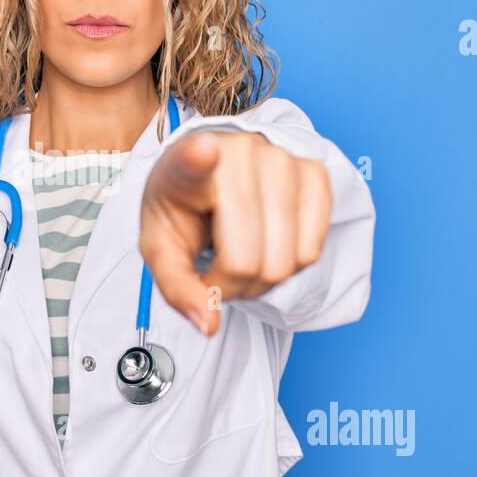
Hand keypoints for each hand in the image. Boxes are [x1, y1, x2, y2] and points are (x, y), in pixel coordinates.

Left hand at [139, 129, 331, 336]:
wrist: (207, 177)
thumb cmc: (182, 210)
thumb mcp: (162, 249)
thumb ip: (177, 288)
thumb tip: (209, 325)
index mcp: (184, 165)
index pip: (193, 160)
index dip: (199, 159)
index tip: (203, 152)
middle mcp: (238, 153)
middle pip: (247, 261)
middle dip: (229, 286)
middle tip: (215, 269)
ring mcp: (282, 159)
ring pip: (286, 262)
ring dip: (261, 281)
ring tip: (240, 256)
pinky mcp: (314, 172)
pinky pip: (313, 250)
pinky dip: (291, 265)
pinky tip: (268, 245)